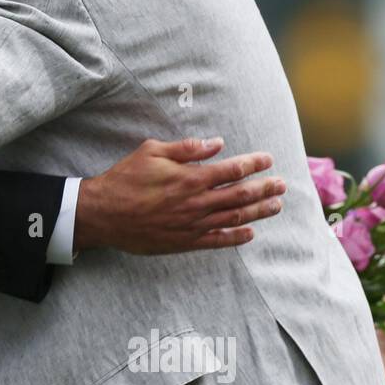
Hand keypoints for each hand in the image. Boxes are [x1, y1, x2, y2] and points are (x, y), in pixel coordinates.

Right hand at [75, 137, 285, 254]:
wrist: (103, 214)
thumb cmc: (125, 179)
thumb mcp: (151, 152)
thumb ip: (186, 148)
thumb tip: (216, 143)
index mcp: (189, 178)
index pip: (231, 170)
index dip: (253, 164)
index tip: (267, 160)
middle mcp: (196, 202)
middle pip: (240, 195)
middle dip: (264, 188)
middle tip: (281, 184)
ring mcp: (192, 224)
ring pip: (234, 218)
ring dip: (258, 212)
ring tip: (275, 206)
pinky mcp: (184, 241)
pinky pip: (217, 241)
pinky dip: (236, 237)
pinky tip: (250, 233)